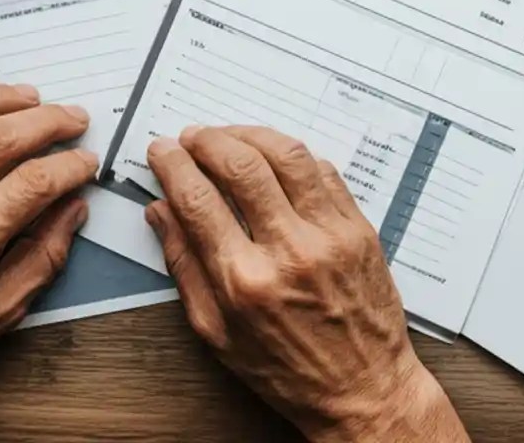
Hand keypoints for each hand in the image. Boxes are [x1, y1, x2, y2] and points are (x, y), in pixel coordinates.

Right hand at [145, 126, 468, 442]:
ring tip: (229, 137)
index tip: (162, 151)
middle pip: (242, 165)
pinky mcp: (359, 229)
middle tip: (192, 137)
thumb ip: (184, 266)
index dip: (173, 165)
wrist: (363, 389)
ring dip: (251, 135)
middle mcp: (289, 251)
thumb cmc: (286, 370)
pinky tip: (273, 159)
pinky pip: (324, 171)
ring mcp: (331, 236)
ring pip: (287, 155)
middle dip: (208, 140)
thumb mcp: (216, 333)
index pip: (198, 200)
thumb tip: (160, 210)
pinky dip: (292, 155)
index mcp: (245, 282)